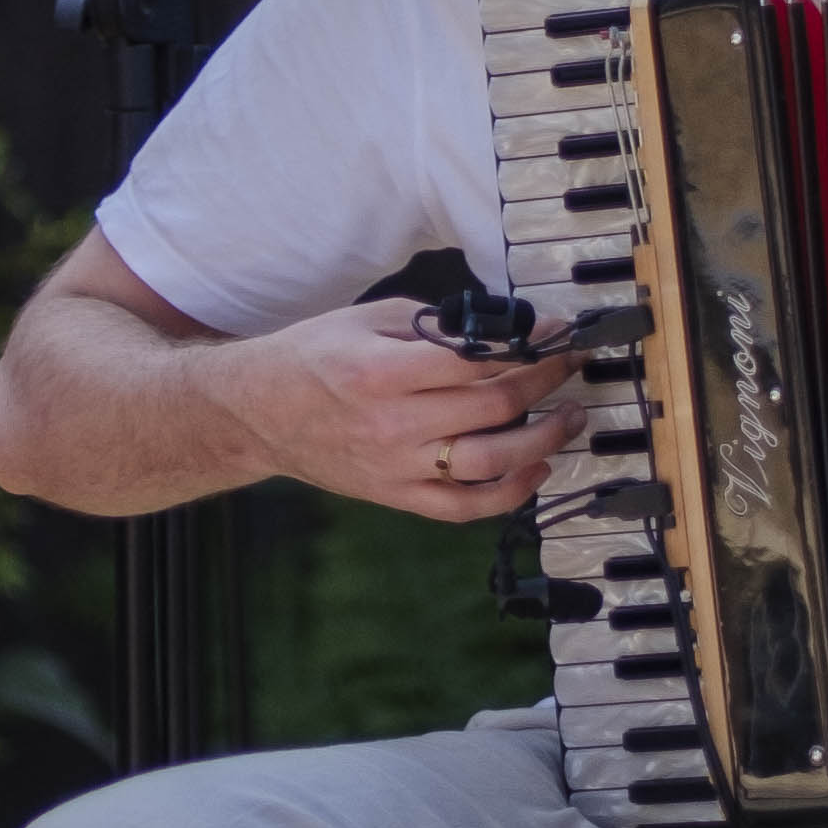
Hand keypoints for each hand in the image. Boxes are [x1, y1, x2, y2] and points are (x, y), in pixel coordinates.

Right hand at [238, 296, 586, 524]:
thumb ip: (433, 326)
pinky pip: (464, 507)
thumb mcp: (368, 320)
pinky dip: (508, 494)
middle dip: (546, 383)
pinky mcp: (395, 495)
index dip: (530, 345)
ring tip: (570, 418)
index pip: (479, 360)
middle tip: (569, 367)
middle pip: (494, 407)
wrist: (257, 412)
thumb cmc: (313, 358)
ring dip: (544, 440)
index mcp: (383, 370)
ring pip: (490, 462)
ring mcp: (396, 466)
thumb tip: (500, 331)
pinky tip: (536, 469)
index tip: (557, 334)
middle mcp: (392, 423)